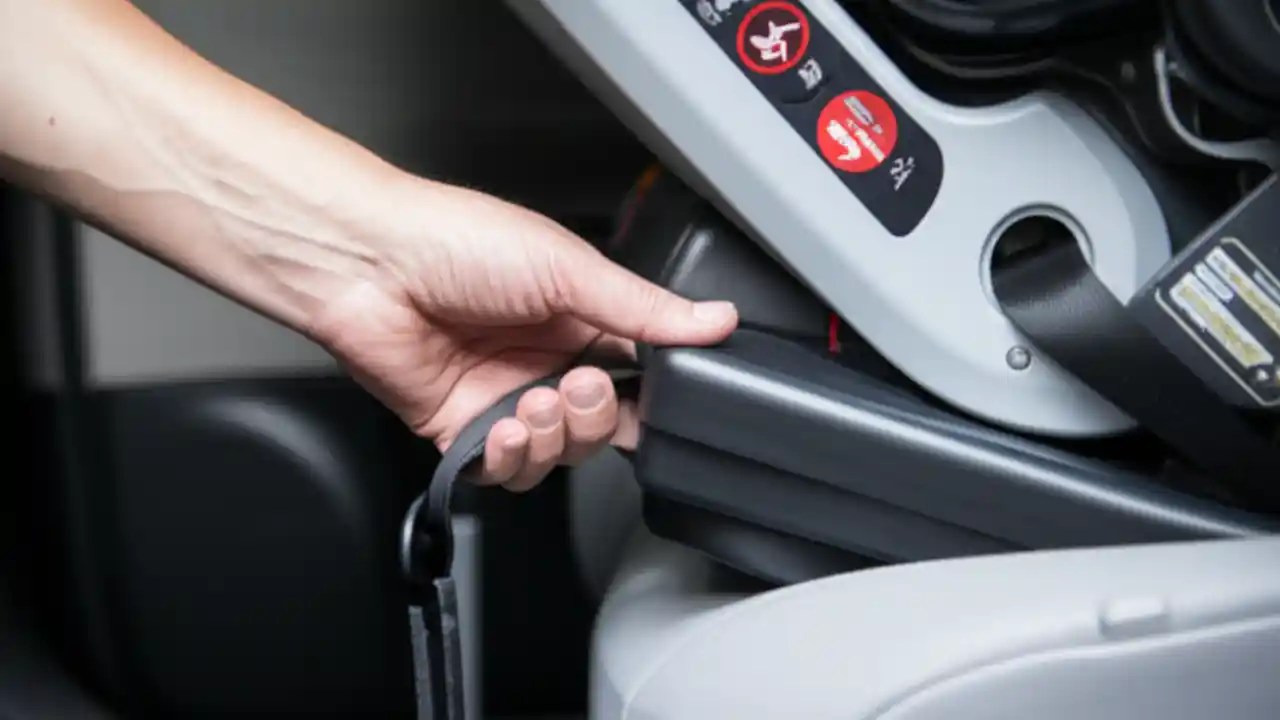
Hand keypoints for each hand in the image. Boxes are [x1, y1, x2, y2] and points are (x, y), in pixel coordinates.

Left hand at [308, 178, 738, 491]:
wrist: (370, 264)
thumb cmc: (458, 241)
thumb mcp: (570, 267)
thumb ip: (645, 308)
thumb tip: (717, 320)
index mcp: (579, 317)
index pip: (639, 372)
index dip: (652, 395)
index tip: (659, 395)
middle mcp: (545, 361)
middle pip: (604, 425)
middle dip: (597, 417)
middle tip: (576, 385)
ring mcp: (504, 398)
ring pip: (560, 455)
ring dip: (557, 439)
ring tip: (535, 403)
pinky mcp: (462, 430)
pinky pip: (506, 471)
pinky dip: (515, 460)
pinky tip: (508, 428)